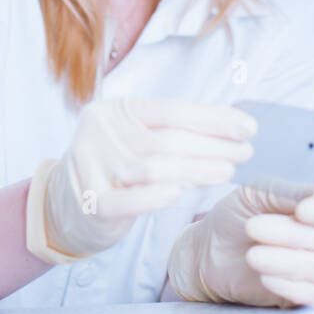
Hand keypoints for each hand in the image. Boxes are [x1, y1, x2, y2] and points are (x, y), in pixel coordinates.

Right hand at [26, 98, 256, 262]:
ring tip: (227, 171)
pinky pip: (124, 201)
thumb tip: (232, 125)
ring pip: (153, 168)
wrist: (65, 203)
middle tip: (245, 152)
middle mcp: (100, 132)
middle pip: (166, 139)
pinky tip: (179, 193)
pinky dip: (152, 197)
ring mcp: (91, 167)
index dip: (213, 118)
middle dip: (213, 145)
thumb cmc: (116, 167)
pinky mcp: (89, 202)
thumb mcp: (138, 138)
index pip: (172, 110)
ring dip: (196, 170)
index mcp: (115, 110)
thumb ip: (172, 131)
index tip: (248, 127)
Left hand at [167, 180, 313, 306]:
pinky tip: (265, 276)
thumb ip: (292, 191)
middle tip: (253, 227)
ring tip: (253, 254)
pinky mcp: (313, 295)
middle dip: (291, 234)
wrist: (211, 251)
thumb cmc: (238, 215)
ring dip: (286, 261)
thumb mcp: (259, 192)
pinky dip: (290, 286)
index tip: (301, 211)